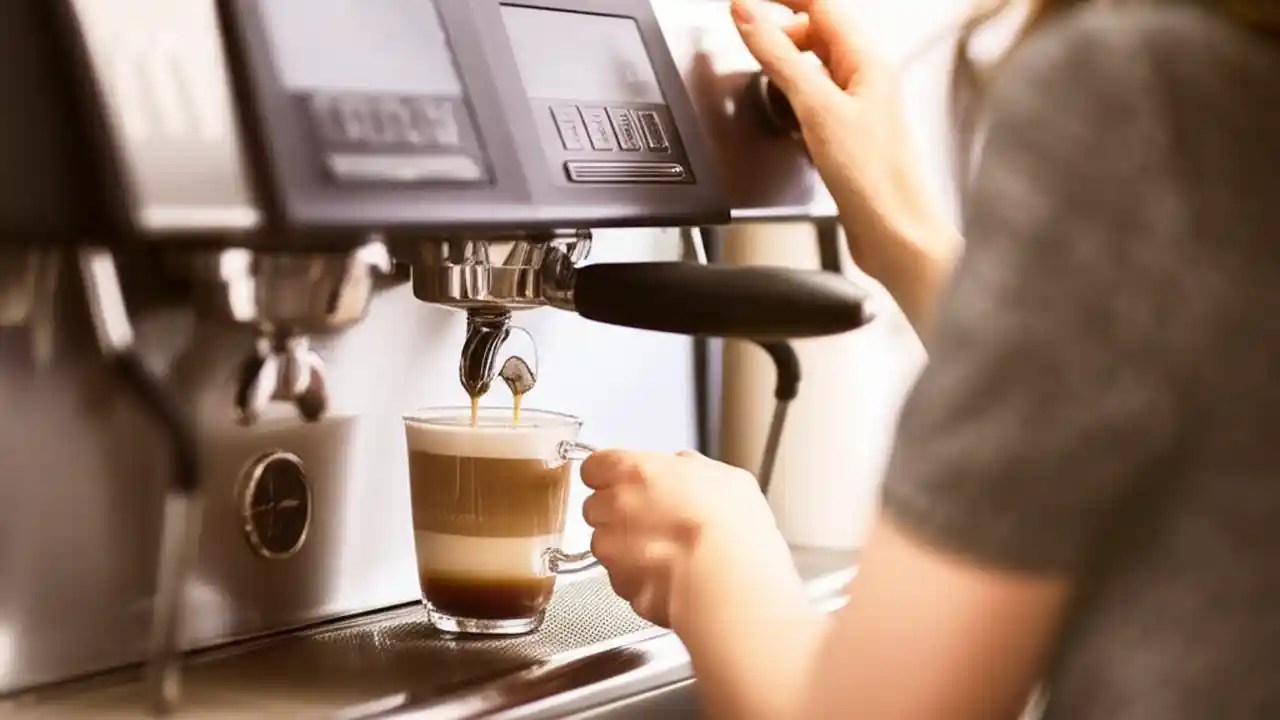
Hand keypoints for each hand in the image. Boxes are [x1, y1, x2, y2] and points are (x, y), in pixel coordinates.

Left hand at [581, 450, 784, 628]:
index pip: (594, 466)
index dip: (608, 476)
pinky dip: (639, 578)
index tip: (625, 483)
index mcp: (635, 472)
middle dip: (617, 513)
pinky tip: (670, 576)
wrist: (729, 583)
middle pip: (596, 506)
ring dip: (626, 548)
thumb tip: (683, 466)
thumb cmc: (731, 530)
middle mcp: (615, 508)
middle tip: (655, 520)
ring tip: (668, 552)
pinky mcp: (621, 586)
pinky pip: (622, 578)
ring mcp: (613, 551)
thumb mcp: (725, 478)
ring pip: (606, 545)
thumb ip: (691, 468)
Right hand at [731, 0, 960, 333]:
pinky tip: (782, 108)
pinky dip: (793, 93)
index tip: (744, 1)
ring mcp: (859, 104)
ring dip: (786, 60)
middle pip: (817, 30)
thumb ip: (779, 57)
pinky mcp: (848, 132)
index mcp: (868, 60)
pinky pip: (816, 95)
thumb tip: (748, 14)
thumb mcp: (816, 108)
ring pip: (816, 63)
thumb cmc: (875, 179)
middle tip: (744, 35)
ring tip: (760, 69)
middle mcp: (867, 77)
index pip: (821, 3)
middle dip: (780, 27)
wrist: (894, 233)